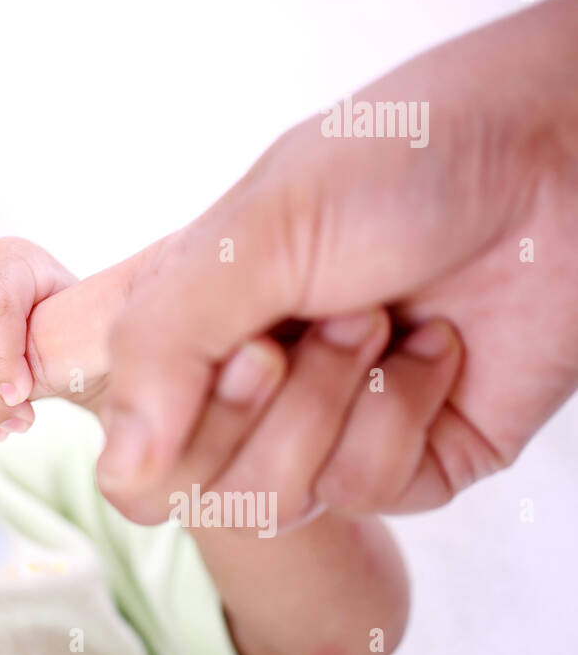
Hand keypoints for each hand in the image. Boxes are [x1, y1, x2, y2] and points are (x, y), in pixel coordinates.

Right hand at [97, 0, 577, 526]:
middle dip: (261, 403)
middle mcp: (249, 387)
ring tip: (373, 319)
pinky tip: (431, 346)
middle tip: (299, 327)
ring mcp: (327, 428)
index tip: (231, 349)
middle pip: (201, 484)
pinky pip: (368, 488)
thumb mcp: (249, 238)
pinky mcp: (411, 458)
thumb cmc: (392, 164)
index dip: (170, 422)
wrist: (549, 158)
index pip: (132, 445)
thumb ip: (162, 348)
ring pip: (281, 496)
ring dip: (332, 399)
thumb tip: (119, 472)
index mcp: (189, 329)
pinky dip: (402, 410)